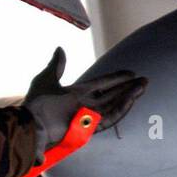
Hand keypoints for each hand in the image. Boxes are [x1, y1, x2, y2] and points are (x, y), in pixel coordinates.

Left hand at [22, 47, 147, 148]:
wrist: (31, 122)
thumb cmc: (36, 103)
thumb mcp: (46, 79)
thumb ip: (56, 65)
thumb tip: (60, 49)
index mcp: (77, 94)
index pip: (101, 85)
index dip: (115, 79)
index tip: (130, 73)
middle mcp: (85, 105)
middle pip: (112, 95)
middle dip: (128, 88)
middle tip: (144, 81)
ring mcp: (88, 116)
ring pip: (114, 106)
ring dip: (129, 97)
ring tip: (142, 87)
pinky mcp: (89, 127)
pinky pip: (109, 118)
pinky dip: (121, 109)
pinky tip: (131, 99)